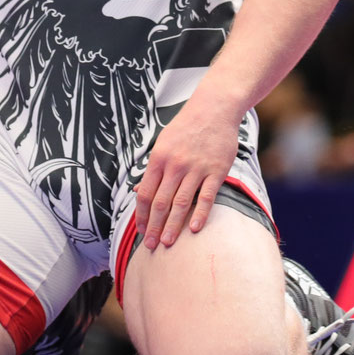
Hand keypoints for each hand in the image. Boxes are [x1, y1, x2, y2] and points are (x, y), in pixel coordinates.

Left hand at [133, 105, 239, 251]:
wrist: (214, 109)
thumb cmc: (186, 128)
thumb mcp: (162, 144)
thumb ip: (152, 169)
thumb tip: (137, 190)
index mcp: (158, 159)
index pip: (145, 193)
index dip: (141, 215)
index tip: (141, 231)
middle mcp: (175, 165)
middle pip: (160, 203)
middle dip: (154, 227)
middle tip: (151, 246)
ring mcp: (196, 168)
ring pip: (181, 203)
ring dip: (173, 226)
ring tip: (167, 243)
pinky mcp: (216, 171)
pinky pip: (206, 196)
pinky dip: (199, 214)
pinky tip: (194, 229)